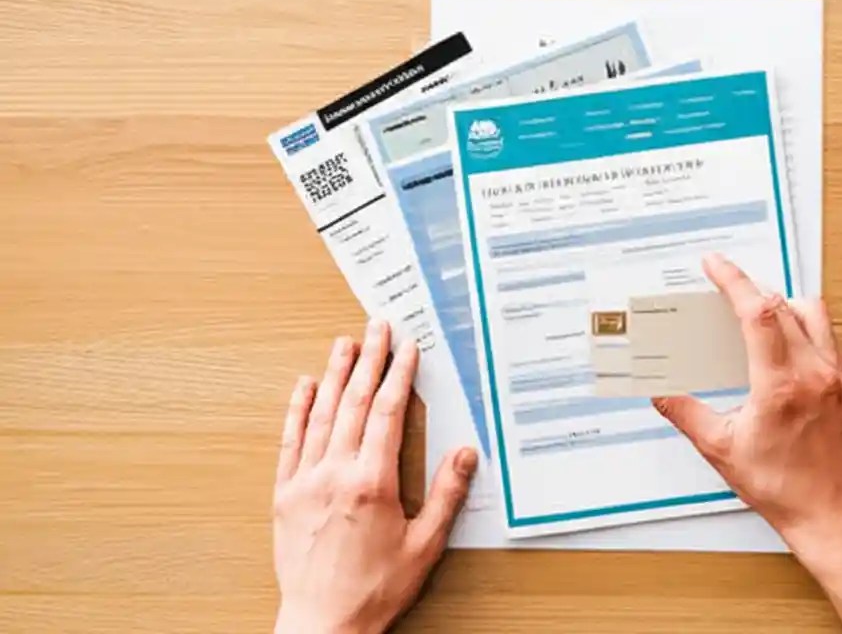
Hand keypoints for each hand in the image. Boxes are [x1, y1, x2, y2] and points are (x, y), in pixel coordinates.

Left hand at [273, 320, 477, 633]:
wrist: (323, 624)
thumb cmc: (374, 590)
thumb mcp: (425, 546)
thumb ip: (446, 495)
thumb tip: (466, 454)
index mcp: (372, 483)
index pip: (388, 413)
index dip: (399, 375)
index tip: (407, 348)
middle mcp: (335, 474)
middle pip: (355, 403)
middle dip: (369, 360)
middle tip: (378, 327)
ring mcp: (305, 482)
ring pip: (322, 414)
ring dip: (336, 374)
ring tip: (345, 343)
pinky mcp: (284, 495)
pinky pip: (290, 441)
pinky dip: (298, 409)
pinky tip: (305, 386)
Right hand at [653, 255, 841, 632]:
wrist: (829, 513)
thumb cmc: (782, 487)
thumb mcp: (721, 449)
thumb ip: (686, 413)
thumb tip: (662, 394)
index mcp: (779, 385)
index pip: (757, 312)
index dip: (734, 280)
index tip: (716, 266)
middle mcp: (815, 373)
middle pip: (785, 304)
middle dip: (754, 291)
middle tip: (731, 292)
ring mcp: (840, 378)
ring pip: (816, 315)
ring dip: (787, 307)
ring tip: (765, 316)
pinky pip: (833, 341)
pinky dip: (809, 334)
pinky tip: (792, 351)